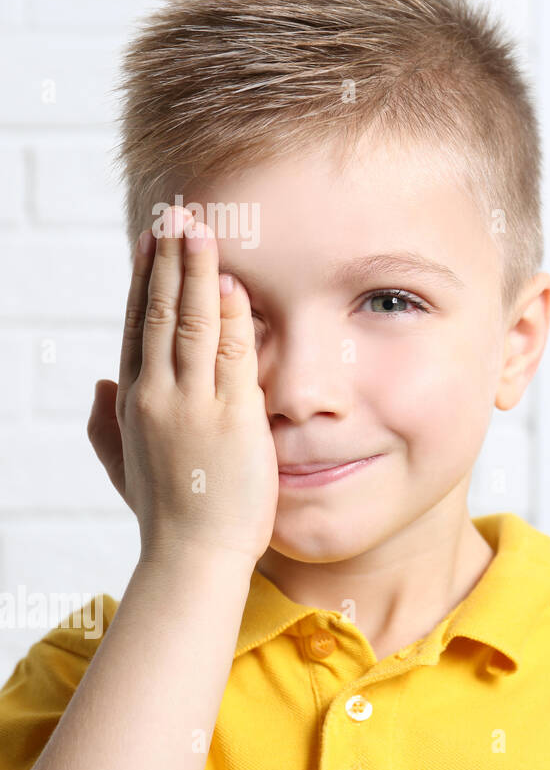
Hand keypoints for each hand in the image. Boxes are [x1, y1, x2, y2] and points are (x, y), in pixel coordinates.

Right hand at [89, 206, 277, 565]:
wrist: (192, 557)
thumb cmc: (166, 516)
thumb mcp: (124, 466)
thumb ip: (106, 424)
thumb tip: (98, 384)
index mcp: (135, 401)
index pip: (137, 326)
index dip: (145, 279)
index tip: (151, 241)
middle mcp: (157, 394)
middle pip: (159, 312)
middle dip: (168, 259)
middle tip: (176, 212)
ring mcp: (192, 404)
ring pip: (189, 323)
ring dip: (196, 271)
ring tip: (199, 228)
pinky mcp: (231, 417)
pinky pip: (228, 355)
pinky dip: (228, 316)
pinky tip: (229, 282)